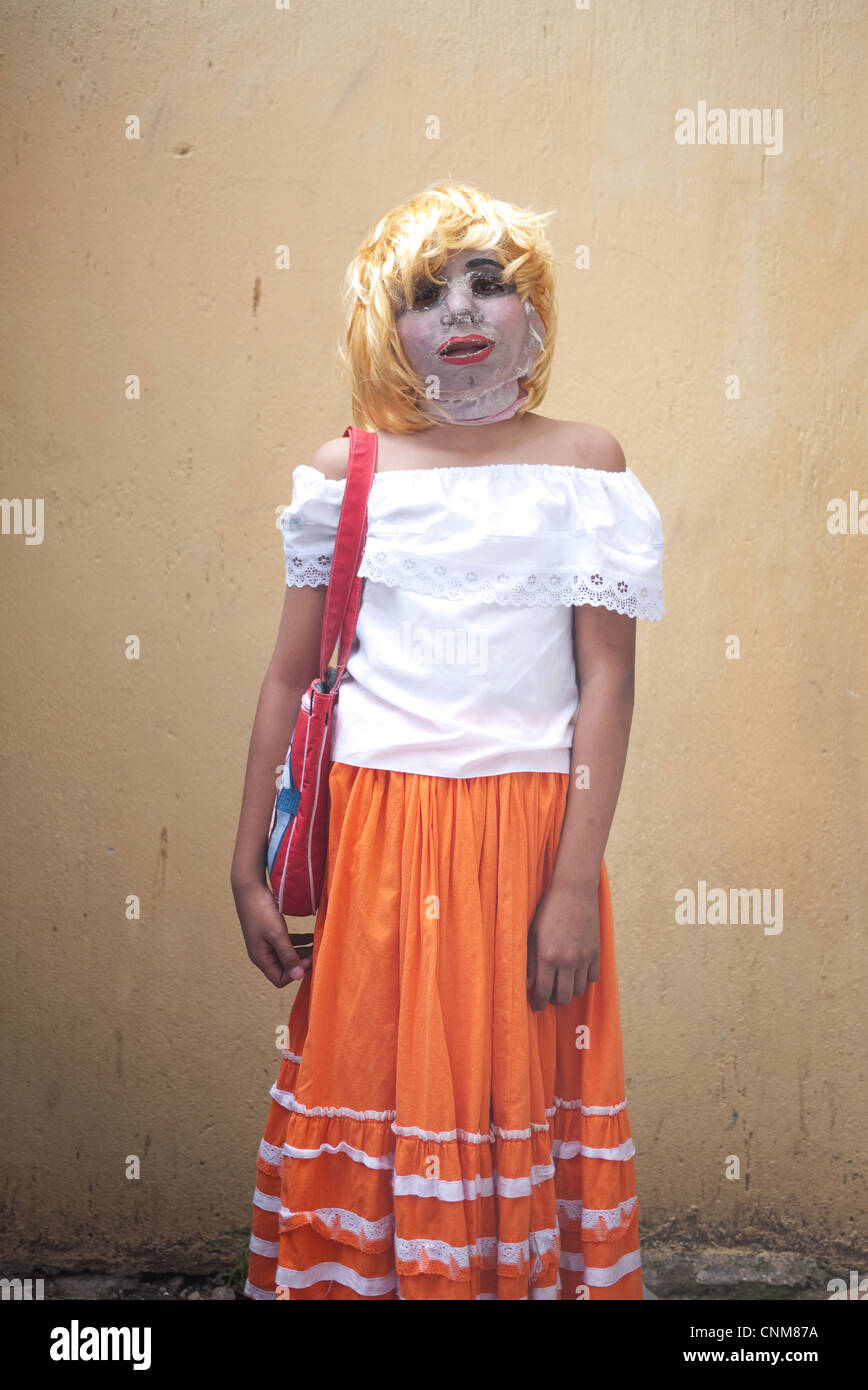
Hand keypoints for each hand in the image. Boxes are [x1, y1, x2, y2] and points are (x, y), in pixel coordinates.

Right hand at [232, 878, 313, 987]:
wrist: (250, 888)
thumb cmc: (261, 911)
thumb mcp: (277, 934)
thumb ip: (288, 955)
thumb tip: (298, 977)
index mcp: (260, 958)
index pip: (280, 979)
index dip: (296, 972)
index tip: (310, 958)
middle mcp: (262, 954)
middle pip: (285, 968)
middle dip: (302, 962)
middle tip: (317, 951)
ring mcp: (266, 944)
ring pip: (288, 955)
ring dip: (303, 952)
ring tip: (317, 944)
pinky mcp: (270, 934)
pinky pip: (287, 944)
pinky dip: (300, 942)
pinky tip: (311, 937)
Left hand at [526, 883, 600, 1011]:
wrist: (573, 892)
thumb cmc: (548, 911)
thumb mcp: (532, 935)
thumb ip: (529, 962)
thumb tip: (527, 986)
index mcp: (548, 956)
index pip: (542, 991)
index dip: (538, 1003)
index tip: (536, 1007)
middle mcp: (567, 960)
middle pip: (563, 997)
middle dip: (554, 1000)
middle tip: (548, 995)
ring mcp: (584, 957)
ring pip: (578, 990)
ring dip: (568, 991)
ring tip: (561, 983)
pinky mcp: (596, 952)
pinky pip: (592, 978)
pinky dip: (583, 980)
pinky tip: (574, 973)